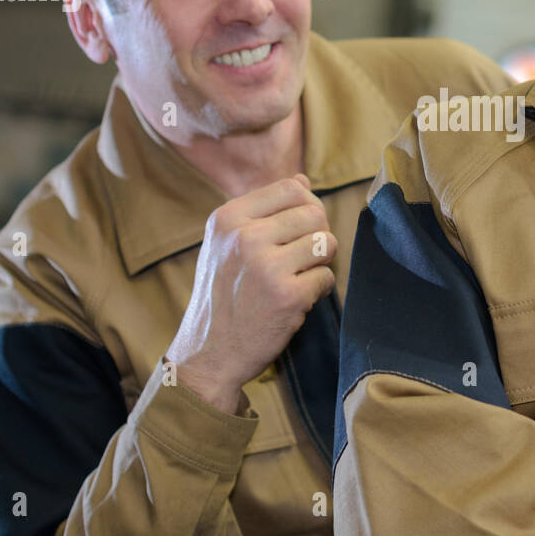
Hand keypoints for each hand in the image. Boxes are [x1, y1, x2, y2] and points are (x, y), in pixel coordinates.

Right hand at [167, 173, 336, 412]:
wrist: (208, 354)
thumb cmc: (223, 296)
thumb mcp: (226, 245)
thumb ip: (263, 212)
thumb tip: (304, 181)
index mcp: (228, 218)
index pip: (292, 187)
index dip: (306, 206)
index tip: (298, 230)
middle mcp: (245, 237)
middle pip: (314, 213)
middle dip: (317, 235)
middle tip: (301, 259)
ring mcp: (266, 267)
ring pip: (327, 242)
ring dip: (321, 262)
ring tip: (299, 277)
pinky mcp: (287, 296)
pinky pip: (327, 277)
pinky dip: (319, 290)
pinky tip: (297, 301)